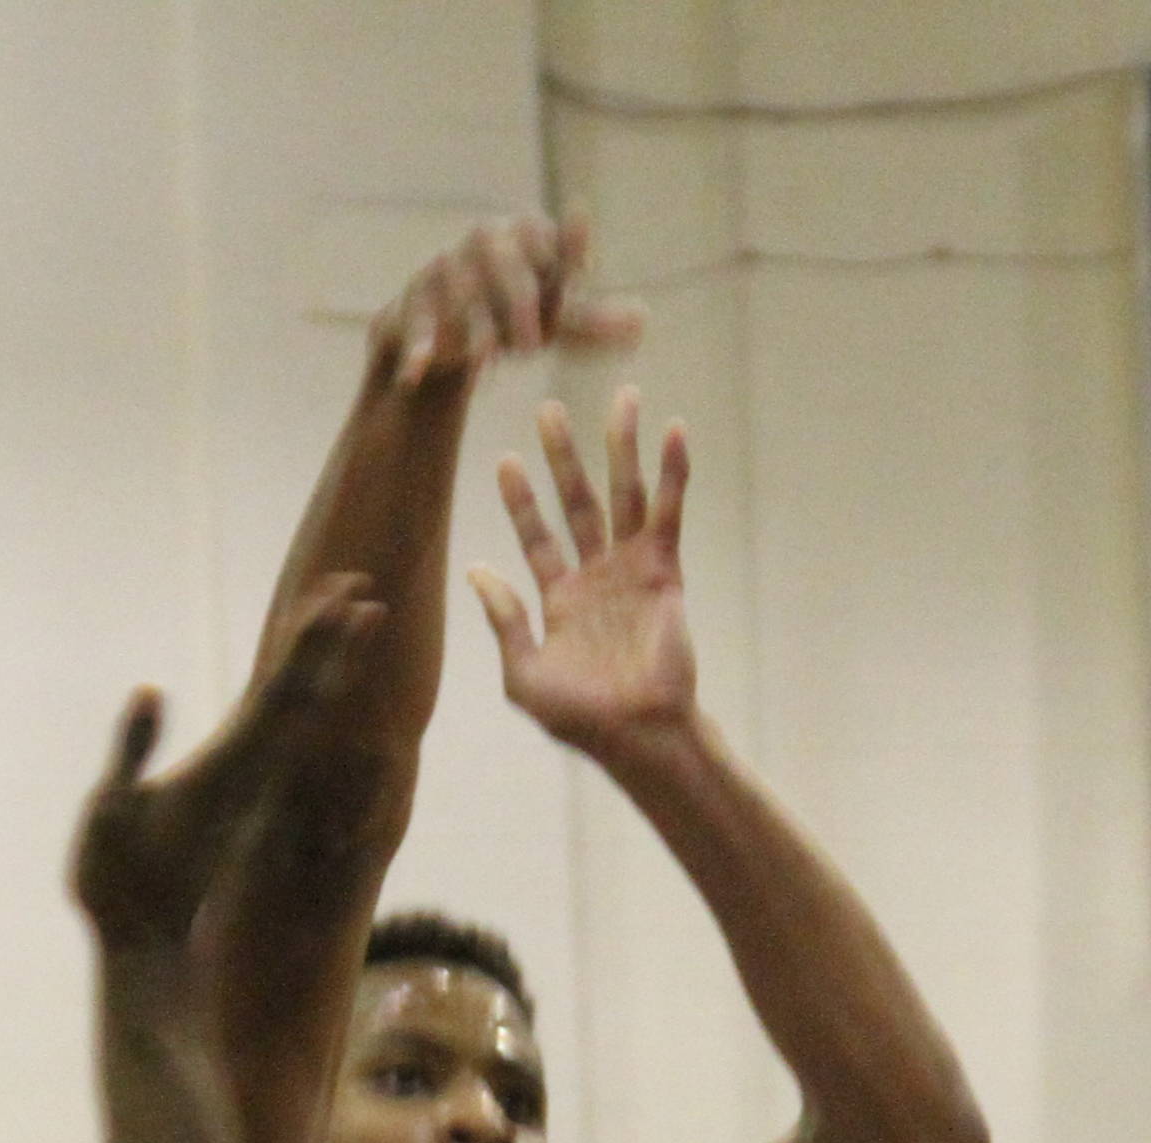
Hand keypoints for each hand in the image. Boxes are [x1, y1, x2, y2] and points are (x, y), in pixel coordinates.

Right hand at [68, 582, 386, 952]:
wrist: (144, 945)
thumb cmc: (117, 884)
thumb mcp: (112, 813)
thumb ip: (132, 751)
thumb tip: (149, 689)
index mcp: (230, 767)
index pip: (281, 692)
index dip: (312, 644)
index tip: (342, 602)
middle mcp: (251, 772)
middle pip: (302, 692)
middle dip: (330, 639)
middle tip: (364, 589)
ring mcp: (248, 783)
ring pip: (297, 711)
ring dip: (322, 662)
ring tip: (348, 617)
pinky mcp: (237, 795)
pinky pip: (277, 734)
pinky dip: (297, 696)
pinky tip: (311, 679)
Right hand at [375, 212, 641, 391]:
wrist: (441, 339)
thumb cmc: (508, 317)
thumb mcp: (554, 321)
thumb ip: (593, 322)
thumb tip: (642, 321)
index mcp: (523, 236)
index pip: (547, 240)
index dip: (564, 253)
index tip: (586, 268)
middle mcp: (483, 242)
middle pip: (504, 262)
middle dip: (518, 302)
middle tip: (533, 345)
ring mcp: (443, 269)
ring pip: (462, 295)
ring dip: (474, 331)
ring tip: (488, 364)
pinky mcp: (412, 302)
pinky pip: (417, 323)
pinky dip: (418, 346)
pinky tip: (418, 372)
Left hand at [473, 393, 697, 758]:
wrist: (637, 734)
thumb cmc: (581, 720)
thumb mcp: (523, 675)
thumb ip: (503, 621)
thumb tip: (477, 569)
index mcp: (560, 600)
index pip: (536, 537)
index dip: (521, 501)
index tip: (505, 460)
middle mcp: (596, 577)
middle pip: (578, 502)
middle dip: (564, 457)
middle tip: (550, 410)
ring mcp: (632, 571)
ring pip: (624, 496)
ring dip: (621, 448)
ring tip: (621, 400)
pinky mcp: (665, 572)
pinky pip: (668, 514)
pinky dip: (672, 474)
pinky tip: (673, 432)